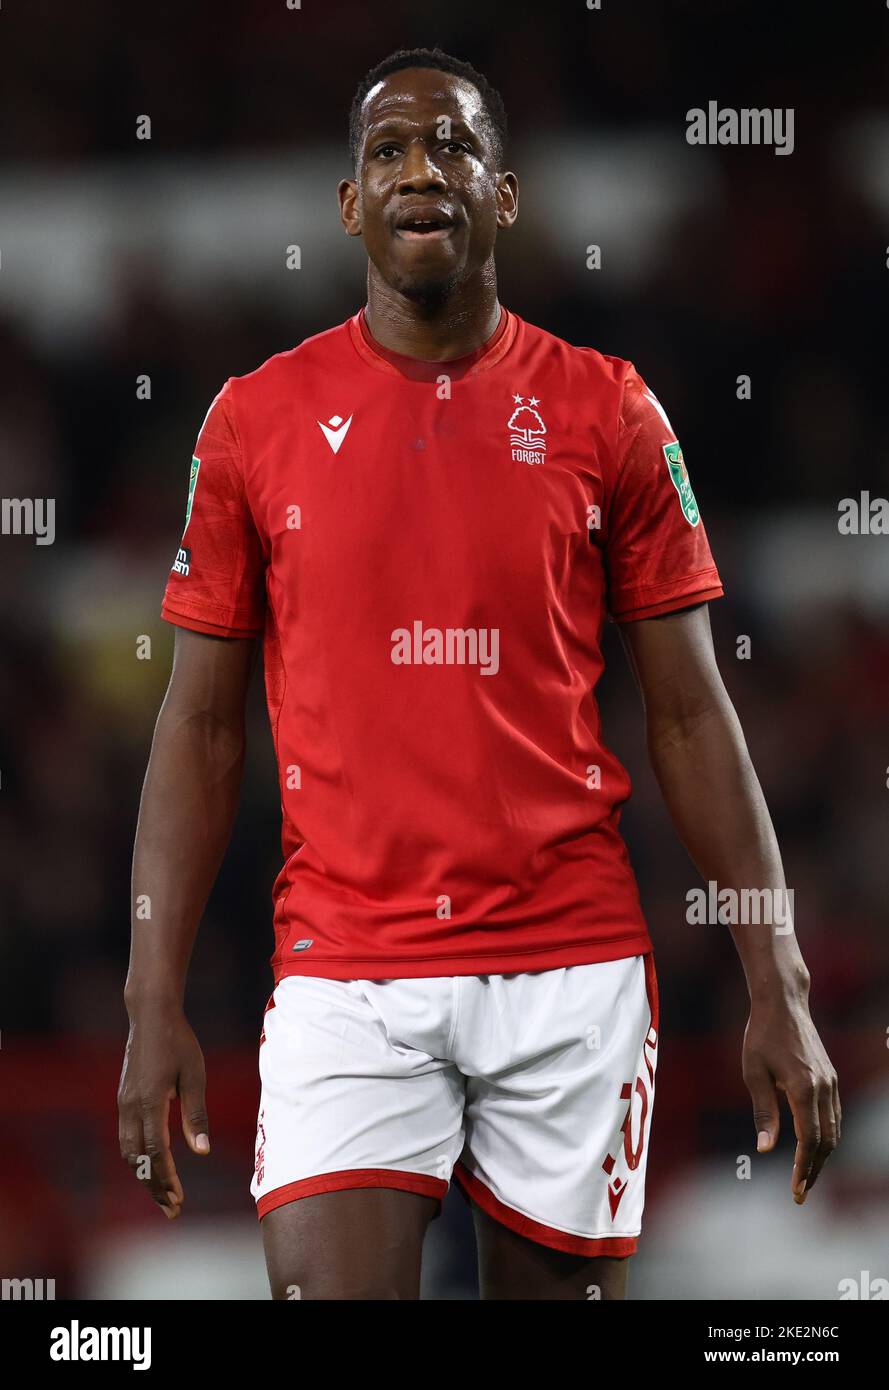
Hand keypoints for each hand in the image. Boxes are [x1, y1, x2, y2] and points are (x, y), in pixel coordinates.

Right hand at [118, 1003, 209, 1218]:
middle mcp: (131, 1107)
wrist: (151, 1015)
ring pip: (128, 1151)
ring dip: (143, 1174)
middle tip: (172, 1208)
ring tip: (163, 1192)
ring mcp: (123, 1103)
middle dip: (154, 1186)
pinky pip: (126, 1137)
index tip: (178, 1200)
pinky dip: (137, 1157)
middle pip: (138, 1159)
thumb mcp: (194, 1076)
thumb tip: (202, 1151)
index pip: (156, 1152)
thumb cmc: (179, 1042)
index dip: (167, 1179)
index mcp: (150, 1102)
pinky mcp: (123, 1099)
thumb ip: (196, 1115)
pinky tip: (153, 1163)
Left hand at [742, 989, 840, 1203]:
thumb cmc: (761, 1036)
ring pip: (834, 1130)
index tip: (796, 1189)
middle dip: (815, 1170)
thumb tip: (766, 1149)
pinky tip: (814, 1147)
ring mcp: (831, 1082)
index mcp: (803, 1088)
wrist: (783, 1004)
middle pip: (827, 1141)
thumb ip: (763, 1111)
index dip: (804, 1168)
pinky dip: (827, 1136)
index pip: (809, 1139)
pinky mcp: (831, 1078)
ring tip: (806, 1176)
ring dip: (822, 1156)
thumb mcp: (753, 1072)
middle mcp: (823, 1087)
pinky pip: (834, 1115)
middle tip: (800, 1192)